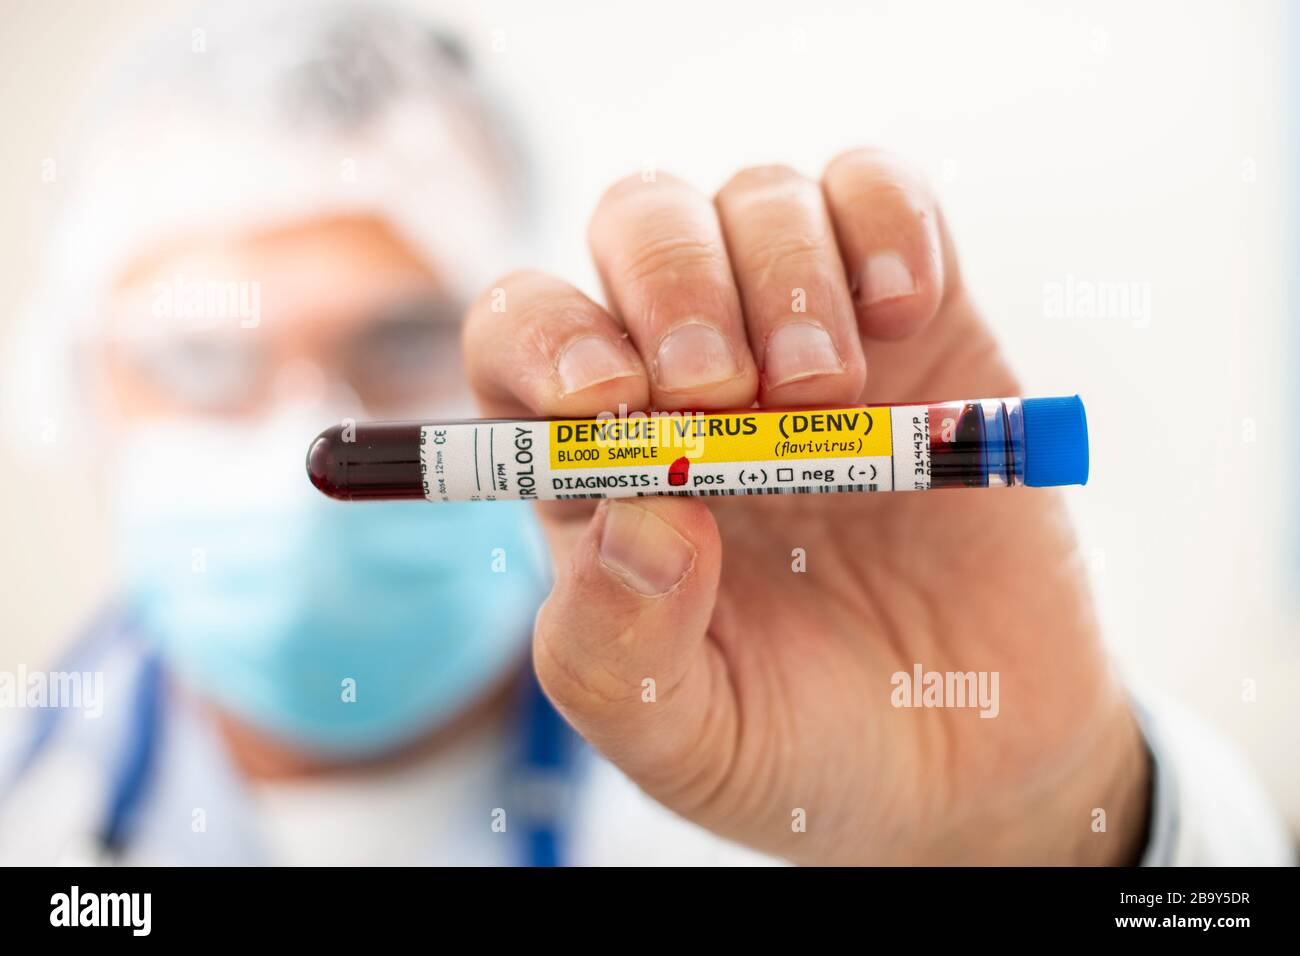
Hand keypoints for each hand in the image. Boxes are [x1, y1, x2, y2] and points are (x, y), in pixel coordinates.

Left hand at [463, 151, 1149, 864]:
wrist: (975, 761)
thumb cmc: (802, 744)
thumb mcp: (681, 738)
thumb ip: (616, 648)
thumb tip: (636, 507)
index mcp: (602, 465)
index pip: (523, 335)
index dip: (546, 337)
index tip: (613, 401)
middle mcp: (692, 382)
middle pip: (637, 226)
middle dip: (671, 283)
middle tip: (727, 388)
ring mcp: (807, 338)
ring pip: (756, 197)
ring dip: (783, 269)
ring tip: (829, 385)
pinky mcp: (923, 323)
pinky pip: (882, 195)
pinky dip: (886, 220)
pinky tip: (903, 308)